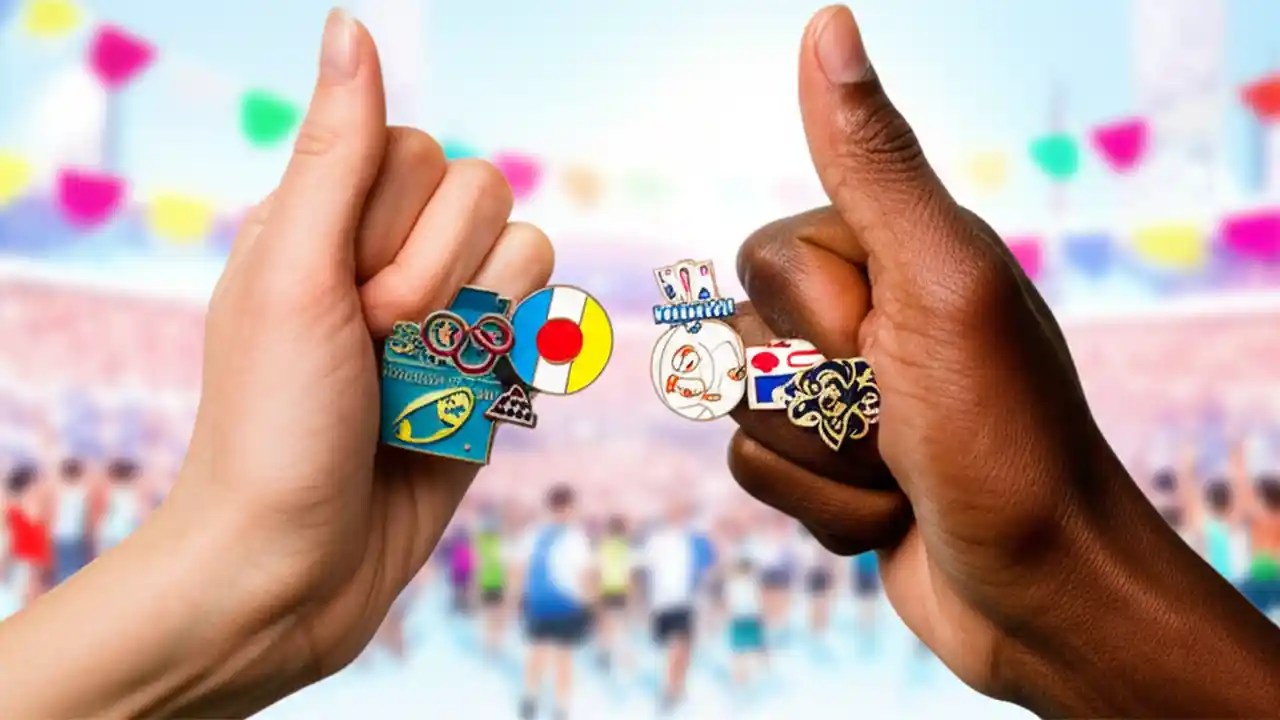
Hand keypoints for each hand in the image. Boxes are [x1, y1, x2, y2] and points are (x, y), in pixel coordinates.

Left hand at [0, 10, 550, 716]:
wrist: (295, 567)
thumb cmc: (273, 423)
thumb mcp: (294, 273)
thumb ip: (338, 151)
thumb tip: (351, 23)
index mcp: (329, 216)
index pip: (423, 153)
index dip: (398, 230)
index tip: (345, 302)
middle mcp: (391, 254)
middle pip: (488, 201)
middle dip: (437, 292)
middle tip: (375, 354)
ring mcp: (446, 314)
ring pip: (531, 263)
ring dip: (474, 341)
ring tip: (409, 394)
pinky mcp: (487, 372)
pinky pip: (544, 330)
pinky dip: (503, 378)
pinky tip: (449, 418)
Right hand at [727, 6, 1279, 715]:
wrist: (1040, 594)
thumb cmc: (1003, 439)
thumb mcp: (939, 283)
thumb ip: (870, 161)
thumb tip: (827, 25)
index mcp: (888, 252)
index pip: (762, 258)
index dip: (816, 319)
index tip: (893, 348)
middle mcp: (861, 313)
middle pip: (737, 337)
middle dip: (816, 402)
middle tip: (902, 418)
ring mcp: (840, 394)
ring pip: (739, 412)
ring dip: (823, 463)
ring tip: (903, 472)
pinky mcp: (826, 467)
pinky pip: (753, 474)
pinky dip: (822, 510)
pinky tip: (890, 514)